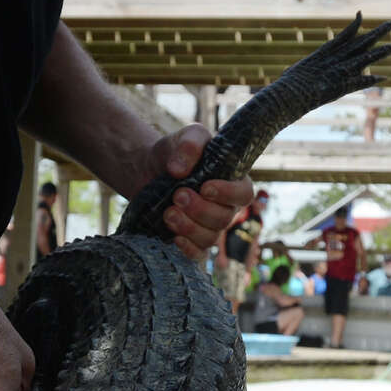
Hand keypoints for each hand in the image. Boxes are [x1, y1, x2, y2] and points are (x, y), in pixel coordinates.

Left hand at [141, 125, 253, 260]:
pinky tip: (174, 238)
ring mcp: (209, 225)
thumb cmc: (174, 152)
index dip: (228, 193)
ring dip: (189, 227)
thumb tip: (179, 170)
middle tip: (177, 195)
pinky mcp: (191, 239)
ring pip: (210, 237)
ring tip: (168, 212)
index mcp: (232, 181)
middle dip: (200, 209)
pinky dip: (188, 249)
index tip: (205, 187)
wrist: (147, 169)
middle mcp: (225, 206)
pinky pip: (198, 253)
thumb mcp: (184, 137)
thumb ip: (189, 144)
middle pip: (224, 218)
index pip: (244, 193)